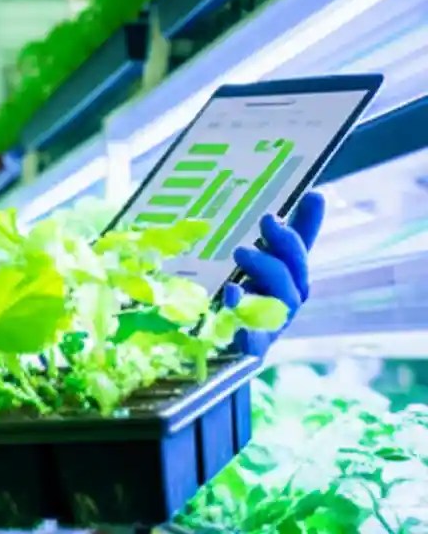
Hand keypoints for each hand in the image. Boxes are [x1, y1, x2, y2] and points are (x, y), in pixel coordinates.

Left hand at [222, 190, 324, 355]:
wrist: (230, 349)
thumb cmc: (251, 298)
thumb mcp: (263, 263)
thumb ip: (283, 236)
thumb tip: (314, 195)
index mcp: (289, 277)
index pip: (300, 250)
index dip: (303, 227)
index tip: (303, 201)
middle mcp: (286, 299)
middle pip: (292, 273)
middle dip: (282, 247)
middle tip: (264, 225)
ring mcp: (272, 324)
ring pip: (280, 300)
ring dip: (265, 274)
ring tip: (242, 253)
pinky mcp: (253, 347)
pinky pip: (254, 338)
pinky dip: (245, 322)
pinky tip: (232, 299)